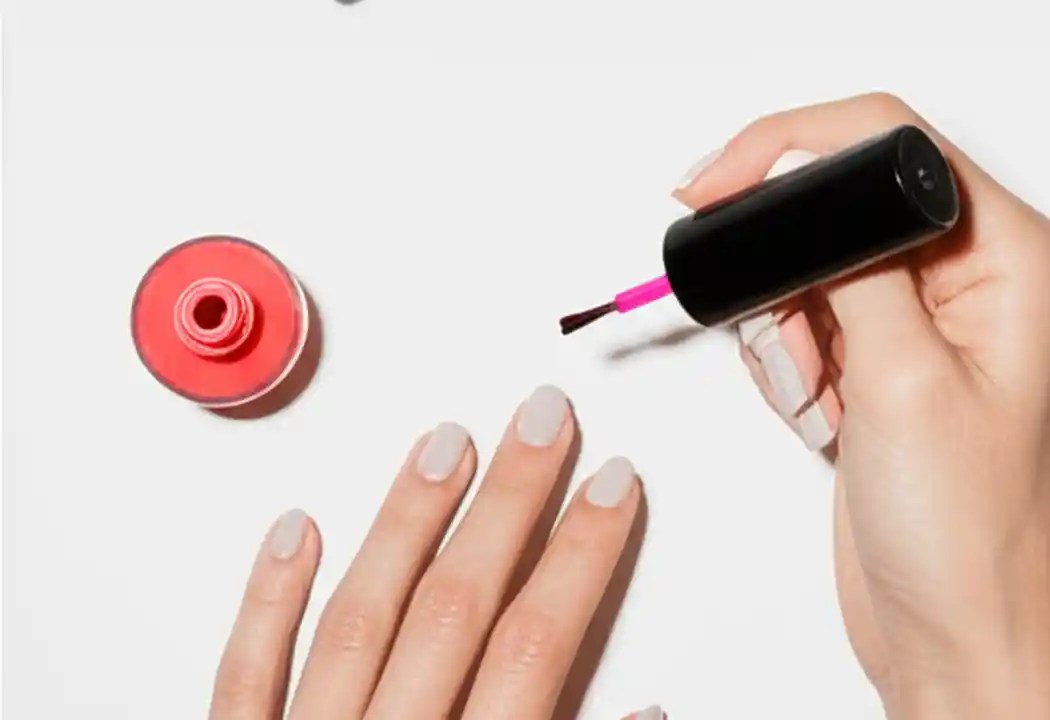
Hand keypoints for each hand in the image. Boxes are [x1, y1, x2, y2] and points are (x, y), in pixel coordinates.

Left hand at [209, 385, 660, 719]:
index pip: (536, 647)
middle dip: (508, 503)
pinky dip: (267, 600)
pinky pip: (245, 674)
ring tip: (444, 442)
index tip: (612, 486)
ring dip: (405, 522)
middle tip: (542, 422)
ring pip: (358, 619)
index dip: (582, 557)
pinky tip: (296, 528)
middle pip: (455, 608)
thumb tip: (649, 711)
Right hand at [674, 94, 1049, 718]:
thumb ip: (857, 270)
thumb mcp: (908, 384)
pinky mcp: (882, 364)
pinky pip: (803, 319)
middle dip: (785, 266)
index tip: (718, 183)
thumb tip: (807, 196)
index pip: (891, 144)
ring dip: (783, 327)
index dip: (791, 149)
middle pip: (838, 202)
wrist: (950, 638)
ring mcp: (923, 323)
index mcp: (1010, 259)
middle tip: (787, 341)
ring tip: (818, 397)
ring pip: (809, 264)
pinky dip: (786, 361)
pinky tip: (818, 414)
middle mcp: (972, 280)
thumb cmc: (970, 541)